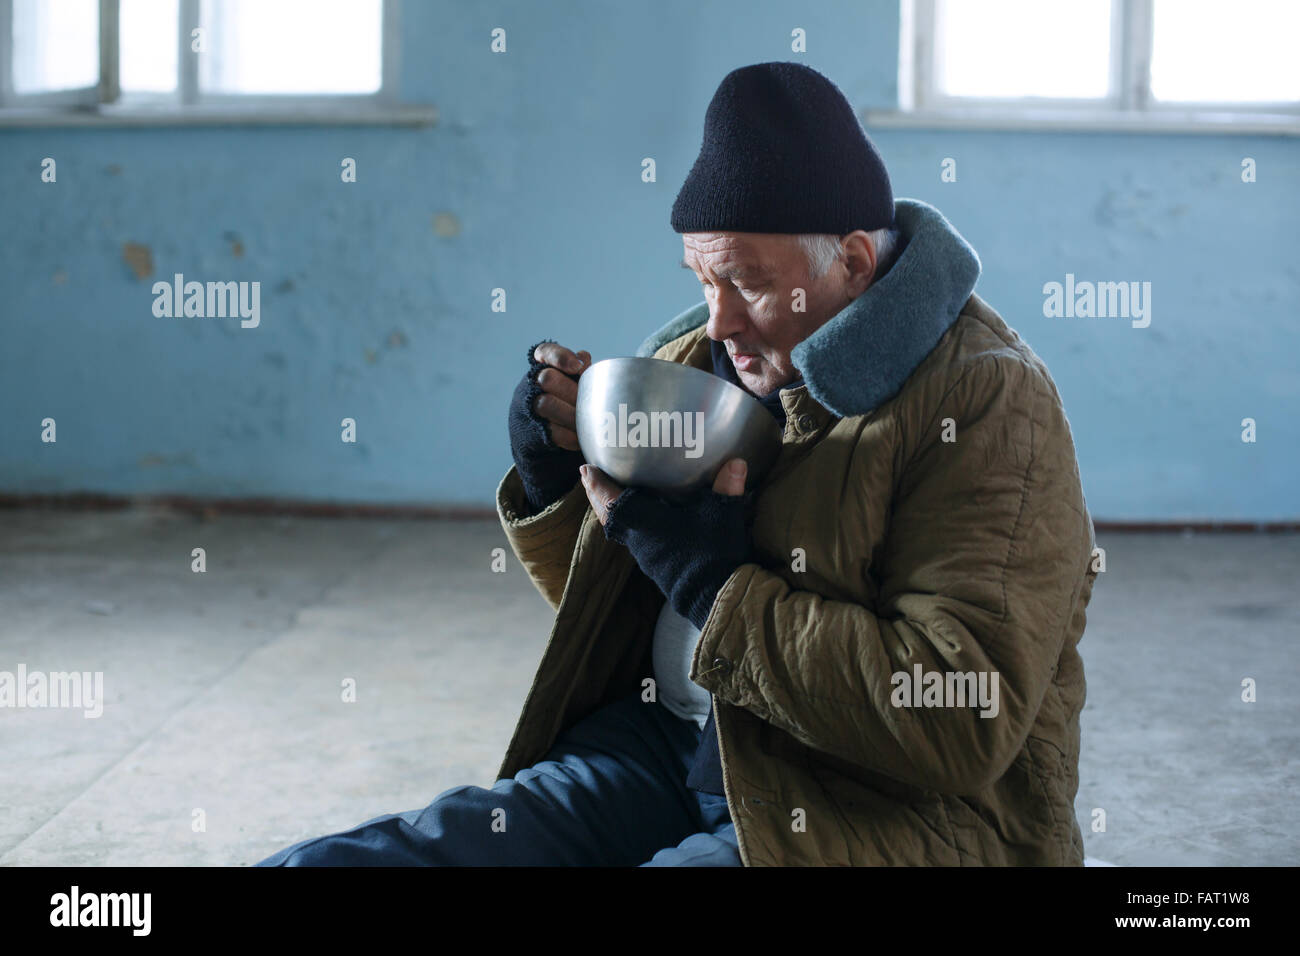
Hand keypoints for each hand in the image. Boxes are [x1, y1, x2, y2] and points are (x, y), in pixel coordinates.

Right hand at [528, 342, 590, 451]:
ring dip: (572, 413)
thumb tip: (583, 360)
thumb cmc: (569, 401)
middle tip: (590, 402)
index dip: (561, 357)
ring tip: (590, 420)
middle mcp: (531, 384)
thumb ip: (582, 370)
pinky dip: (571, 435)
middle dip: (572, 391)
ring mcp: (529, 407)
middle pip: (547, 378)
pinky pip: (552, 431)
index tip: (578, 366)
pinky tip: (583, 436)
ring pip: (545, 404)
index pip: (545, 352)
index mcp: (542, 367)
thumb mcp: (576, 383)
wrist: (546, 434)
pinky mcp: (531, 432)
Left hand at [580, 458, 752, 629]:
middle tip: (588, 478)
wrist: (716, 598)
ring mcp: (646, 557)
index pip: (613, 501)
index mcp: (646, 523)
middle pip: (609, 516)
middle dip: (597, 496)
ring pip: (620, 530)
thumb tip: (736, 462)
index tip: (585, 469)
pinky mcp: (657, 567)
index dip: (598, 484)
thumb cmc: (713, 553)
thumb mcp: (722, 516)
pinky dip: (628, 524)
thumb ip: (727, 488)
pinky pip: (633, 539)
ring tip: (609, 496)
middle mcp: (639, 540)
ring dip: (611, 511)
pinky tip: (640, 520)